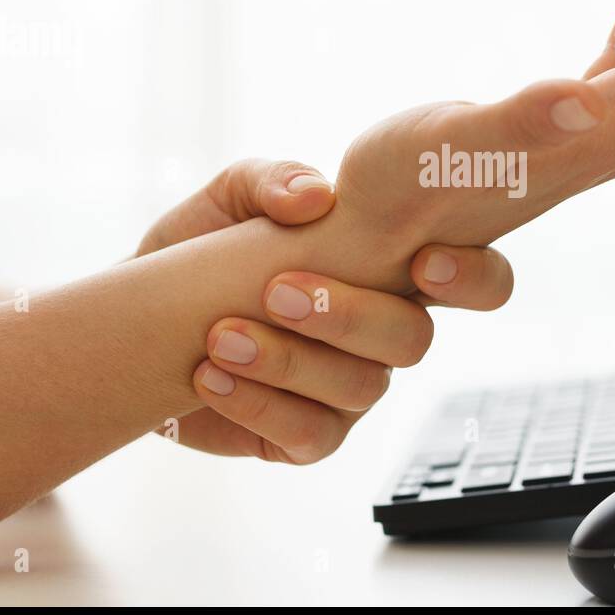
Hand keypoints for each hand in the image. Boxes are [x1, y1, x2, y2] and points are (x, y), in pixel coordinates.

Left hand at [138, 158, 513, 458]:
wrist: (137, 311)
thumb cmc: (204, 245)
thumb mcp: (234, 193)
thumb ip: (277, 179)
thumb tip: (317, 199)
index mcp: (391, 270)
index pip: (476, 280)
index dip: (472, 277)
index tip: (423, 260)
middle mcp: (384, 334)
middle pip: (414, 340)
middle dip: (350, 315)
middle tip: (276, 290)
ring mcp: (350, 390)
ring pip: (361, 388)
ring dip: (288, 360)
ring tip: (220, 335)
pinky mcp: (307, 435)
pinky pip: (312, 435)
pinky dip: (258, 404)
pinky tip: (209, 374)